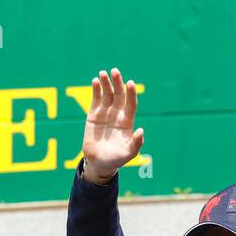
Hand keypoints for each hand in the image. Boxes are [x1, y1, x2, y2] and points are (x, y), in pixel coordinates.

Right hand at [82, 68, 143, 184]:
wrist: (98, 164)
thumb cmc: (115, 160)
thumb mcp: (128, 154)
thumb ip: (136, 144)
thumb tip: (141, 130)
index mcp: (127, 122)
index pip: (131, 104)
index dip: (131, 93)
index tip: (130, 83)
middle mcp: (117, 115)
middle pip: (119, 95)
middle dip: (118, 83)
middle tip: (115, 71)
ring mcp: (105, 114)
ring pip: (107, 94)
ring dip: (106, 83)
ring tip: (103, 74)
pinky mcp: (94, 115)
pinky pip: (96, 100)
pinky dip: (96, 90)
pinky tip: (96, 81)